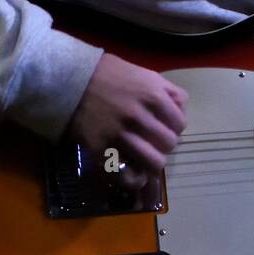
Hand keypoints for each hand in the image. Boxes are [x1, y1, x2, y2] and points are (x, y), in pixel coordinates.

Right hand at [66, 53, 187, 188]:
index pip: (180, 124)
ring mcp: (120, 135)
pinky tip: (134, 176)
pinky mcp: (100, 150)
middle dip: (164, 145)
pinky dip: (133, 180)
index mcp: (153, 96)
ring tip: (146, 160)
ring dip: (153, 164)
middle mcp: (140, 117)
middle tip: (154, 143)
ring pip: (154, 162)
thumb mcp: (147, 74)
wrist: (71, 79)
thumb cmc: (111, 74)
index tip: (166, 128)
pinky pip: (125, 176)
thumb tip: (182, 111)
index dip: (175, 128)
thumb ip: (169, 91)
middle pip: (169, 144)